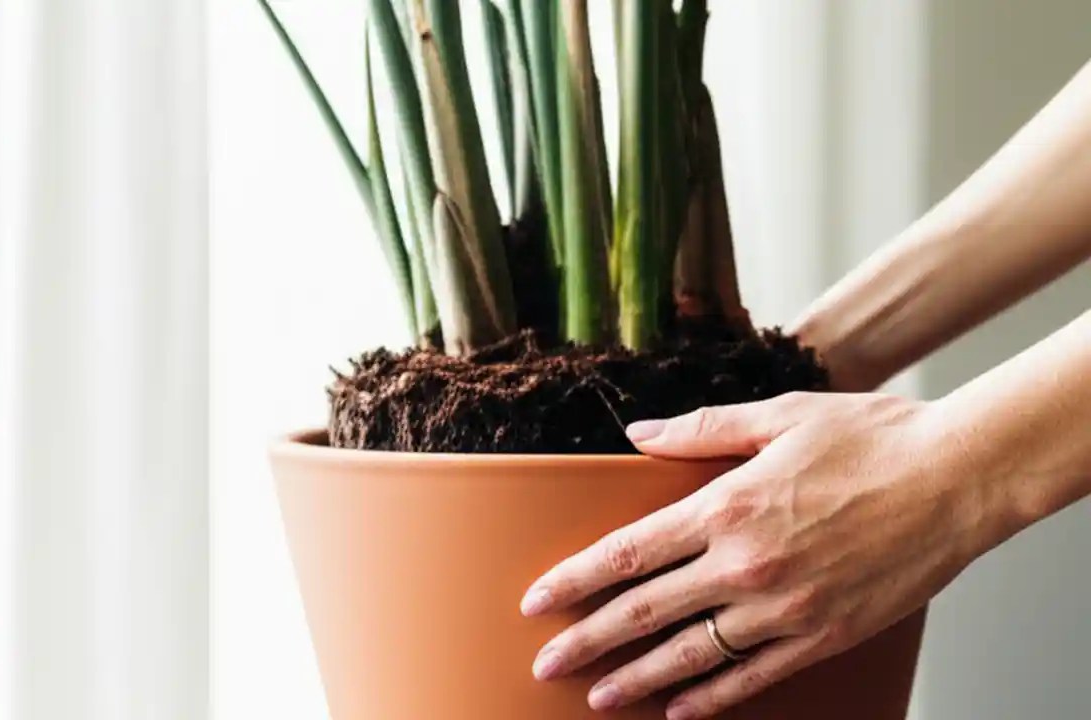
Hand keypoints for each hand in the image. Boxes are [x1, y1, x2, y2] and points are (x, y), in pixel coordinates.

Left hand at [519, 392, 1010, 718]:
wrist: (957, 477)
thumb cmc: (869, 437)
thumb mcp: (778, 415)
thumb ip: (698, 429)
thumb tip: (633, 434)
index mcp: (725, 505)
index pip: (627, 552)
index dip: (574, 580)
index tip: (535, 600)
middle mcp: (744, 564)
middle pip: (644, 611)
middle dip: (586, 641)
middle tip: (544, 664)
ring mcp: (784, 607)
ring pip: (690, 654)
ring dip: (635, 678)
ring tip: (596, 697)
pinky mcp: (822, 635)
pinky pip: (752, 677)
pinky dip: (710, 698)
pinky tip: (678, 710)